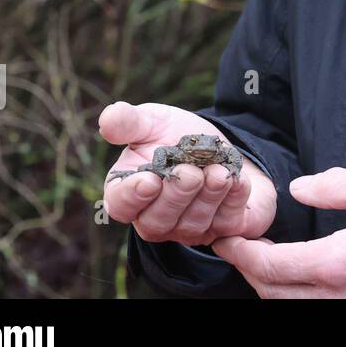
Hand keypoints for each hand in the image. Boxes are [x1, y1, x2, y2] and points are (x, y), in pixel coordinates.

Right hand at [99, 100, 276, 245]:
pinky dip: (233, 201)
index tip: (149, 180)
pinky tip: (237, 179)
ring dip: (208, 196)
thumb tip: (107, 118)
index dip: (132, 196)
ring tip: (218, 171)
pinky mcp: (220, 228)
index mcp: (129, 193)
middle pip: (157, 222)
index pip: (120, 206)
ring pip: (193, 224)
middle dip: (176, 195)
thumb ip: (129, 121)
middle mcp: (154, 218)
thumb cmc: (175, 136)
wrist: (217, 144)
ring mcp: (187, 228)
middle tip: (190, 171)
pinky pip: (226, 222)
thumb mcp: (152, 122)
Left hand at [211, 168, 345, 297]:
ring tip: (260, 255)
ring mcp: (343, 306)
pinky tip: (290, 272)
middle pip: (268, 289)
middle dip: (246, 267)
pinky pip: (307, 305)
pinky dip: (287, 292)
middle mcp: (333, 293)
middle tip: (235, 243)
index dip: (240, 251)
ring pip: (285, 303)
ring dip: (265, 281)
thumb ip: (334, 185)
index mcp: (334, 262)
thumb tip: (299, 188)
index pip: (267, 264)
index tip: (226, 236)